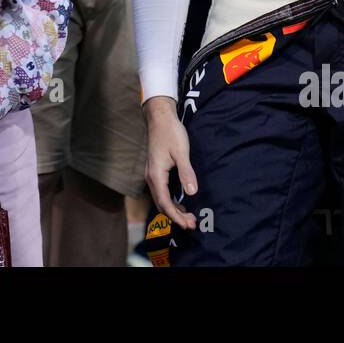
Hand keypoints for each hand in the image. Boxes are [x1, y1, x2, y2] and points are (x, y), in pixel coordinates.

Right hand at [143, 96, 197, 229]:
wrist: (160, 118)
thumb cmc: (171, 133)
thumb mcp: (181, 152)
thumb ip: (186, 173)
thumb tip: (192, 193)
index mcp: (156, 175)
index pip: (164, 203)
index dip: (176, 216)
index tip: (189, 224)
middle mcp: (151, 178)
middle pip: (161, 204)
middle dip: (176, 216)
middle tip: (192, 223)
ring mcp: (152, 175)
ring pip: (160, 199)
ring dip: (173, 210)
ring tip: (189, 217)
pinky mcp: (155, 172)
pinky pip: (161, 192)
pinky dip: (170, 201)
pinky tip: (181, 203)